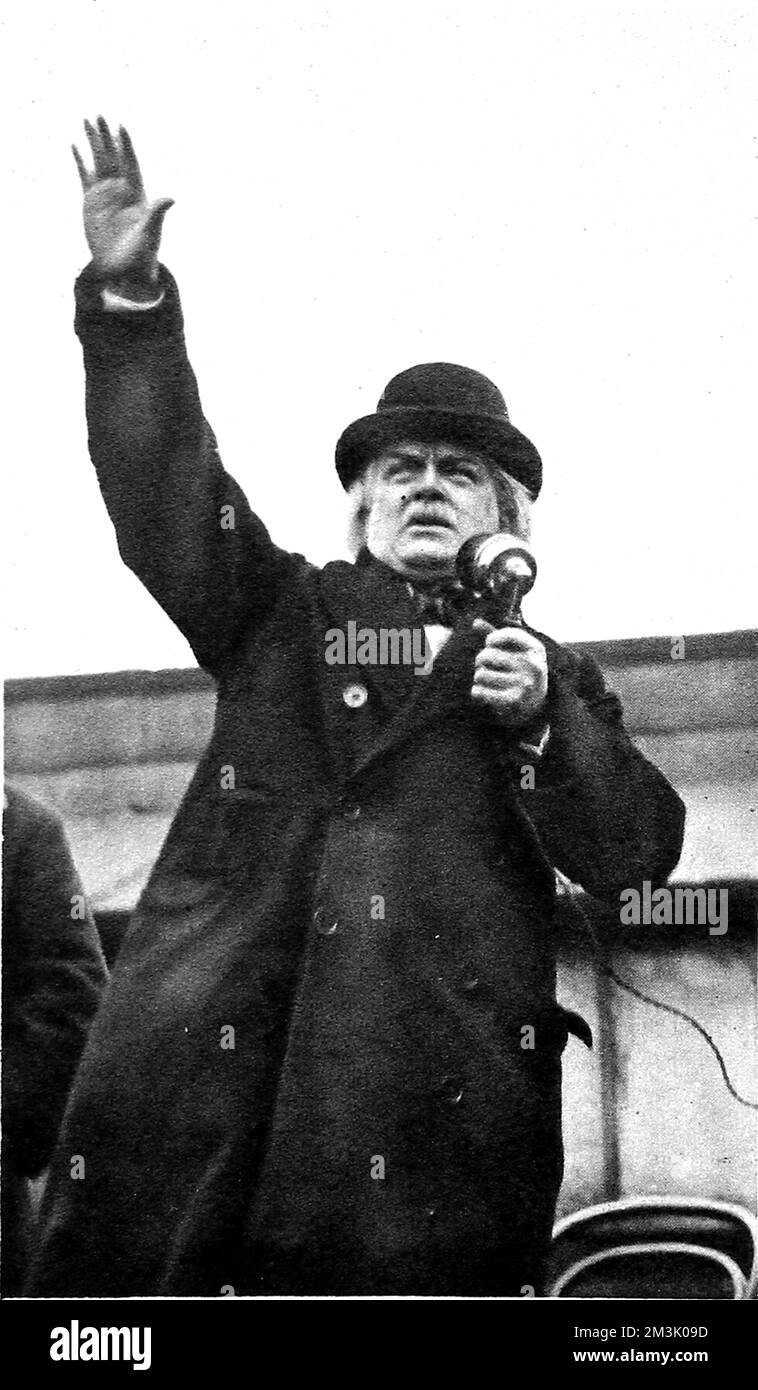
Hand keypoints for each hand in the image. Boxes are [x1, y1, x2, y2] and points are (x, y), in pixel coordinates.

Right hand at [73, 116, 173, 292]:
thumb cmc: (141, 255)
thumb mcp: (150, 233)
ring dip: (93, 142)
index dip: (126, 145)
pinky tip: (75, 146)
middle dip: (106, 136)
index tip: (121, 126)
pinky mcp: (91, 203)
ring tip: (86, 120)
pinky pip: (84, 176)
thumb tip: (171, 198)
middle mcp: (121, 190)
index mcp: (137, 193)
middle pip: (113, 156)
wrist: (123, 271)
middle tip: (99, 114)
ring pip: (98, 161)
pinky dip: (80, 161)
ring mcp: (105, 195)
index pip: (131, 163)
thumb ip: (157, 213)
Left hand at [470, 619, 547, 727]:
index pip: (508, 634)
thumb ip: (497, 635)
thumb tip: (475, 622)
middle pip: (487, 655)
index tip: (490, 644)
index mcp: (536, 649)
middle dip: (480, 659)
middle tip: (484, 665)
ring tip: (486, 679)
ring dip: (478, 677)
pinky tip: (481, 692)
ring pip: (480, 674)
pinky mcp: (513, 701)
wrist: (536, 704)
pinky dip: (476, 692)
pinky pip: (479, 692)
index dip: (492, 639)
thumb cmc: (521, 669)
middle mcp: (533, 666)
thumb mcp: (516, 650)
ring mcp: (524, 684)